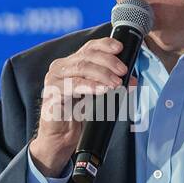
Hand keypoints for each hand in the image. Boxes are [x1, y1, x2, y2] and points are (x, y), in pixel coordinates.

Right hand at [30, 37, 130, 176]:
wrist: (61, 137)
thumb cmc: (78, 114)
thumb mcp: (97, 95)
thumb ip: (111, 84)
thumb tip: (132, 79)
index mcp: (70, 63)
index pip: (89, 47)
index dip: (105, 45)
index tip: (121, 48)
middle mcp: (60, 67)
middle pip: (86, 56)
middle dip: (108, 62)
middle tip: (123, 71)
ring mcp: (54, 80)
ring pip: (81, 69)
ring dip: (102, 75)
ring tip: (116, 83)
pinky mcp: (52, 94)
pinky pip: (73, 86)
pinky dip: (90, 86)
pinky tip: (103, 90)